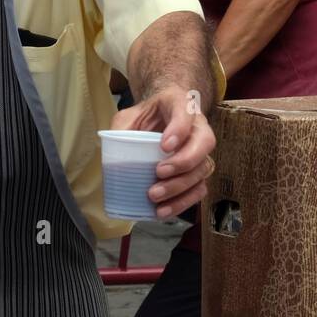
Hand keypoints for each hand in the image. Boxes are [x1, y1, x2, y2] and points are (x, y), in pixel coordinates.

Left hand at [111, 85, 215, 218]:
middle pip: (204, 143)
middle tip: (159, 172)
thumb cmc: (147, 116)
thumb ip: (122, 128)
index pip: (186, 112)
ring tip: (156, 196)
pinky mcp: (197, 172)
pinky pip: (199, 189)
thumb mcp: (129, 116)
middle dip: (183, 162)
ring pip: (203, 169)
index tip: (164, 145)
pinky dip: (183, 202)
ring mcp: (201, 151)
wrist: (161, 119)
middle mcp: (198, 127)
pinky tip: (163, 210)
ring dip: (180, 186)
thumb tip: (113, 151)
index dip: (179, 129)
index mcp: (181, 106)